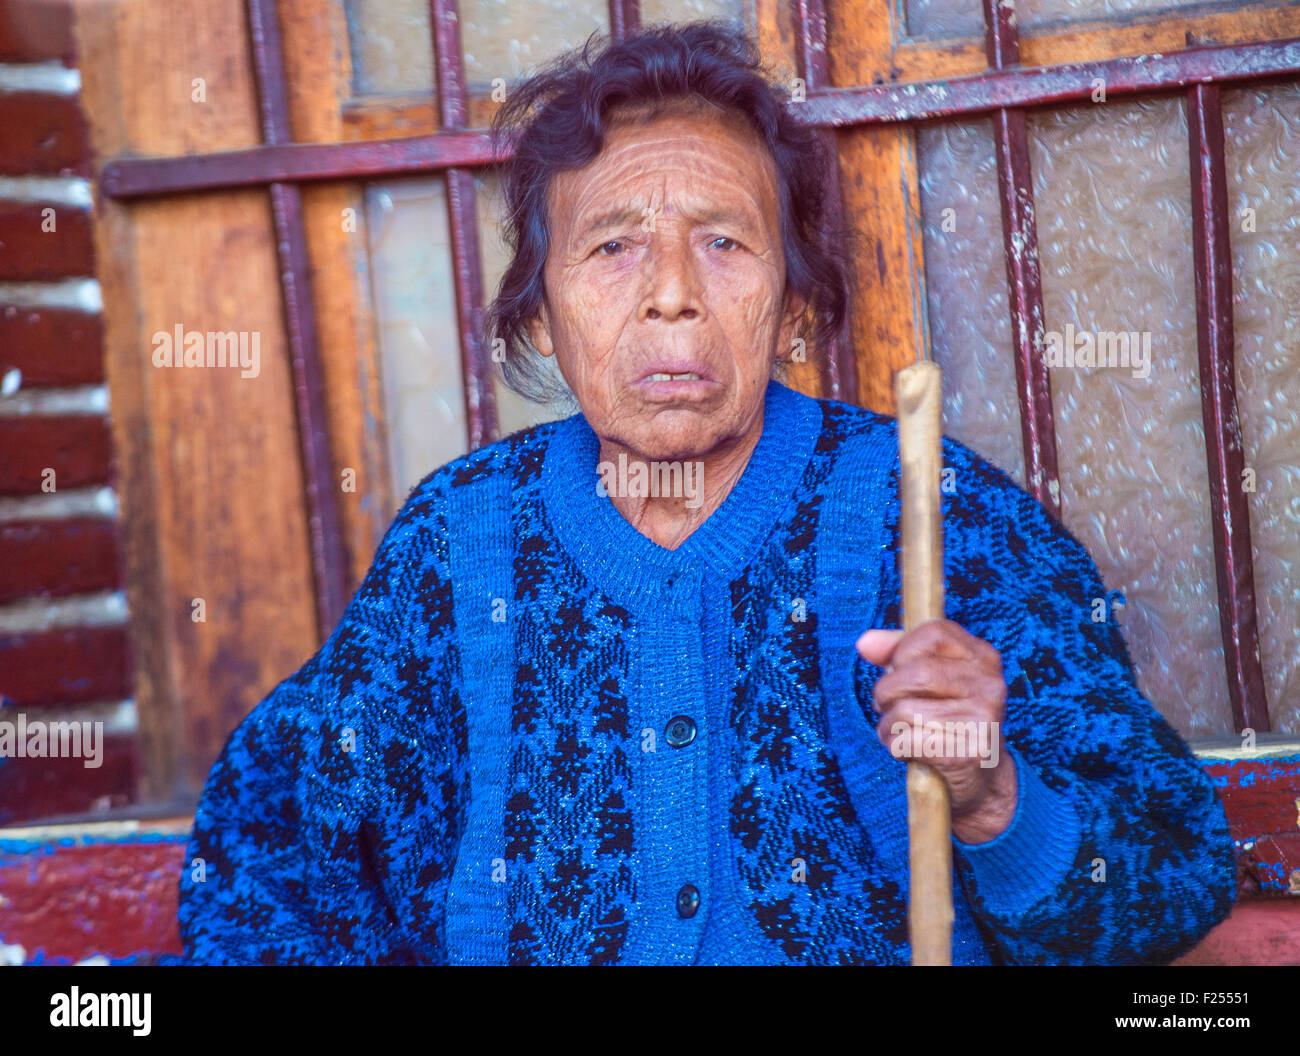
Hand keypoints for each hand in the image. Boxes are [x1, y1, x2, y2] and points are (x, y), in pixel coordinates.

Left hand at [857, 619, 1017, 843]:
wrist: (980, 779)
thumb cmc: (947, 720)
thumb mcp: (929, 679)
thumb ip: (896, 652)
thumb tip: (865, 643)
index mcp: (983, 657)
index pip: (933, 632)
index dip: (902, 650)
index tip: (899, 669)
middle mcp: (990, 684)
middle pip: (915, 673)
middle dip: (887, 691)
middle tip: (888, 706)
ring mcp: (983, 718)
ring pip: (906, 708)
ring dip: (889, 724)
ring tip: (900, 731)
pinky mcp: (970, 752)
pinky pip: (908, 740)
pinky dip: (895, 746)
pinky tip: (908, 750)